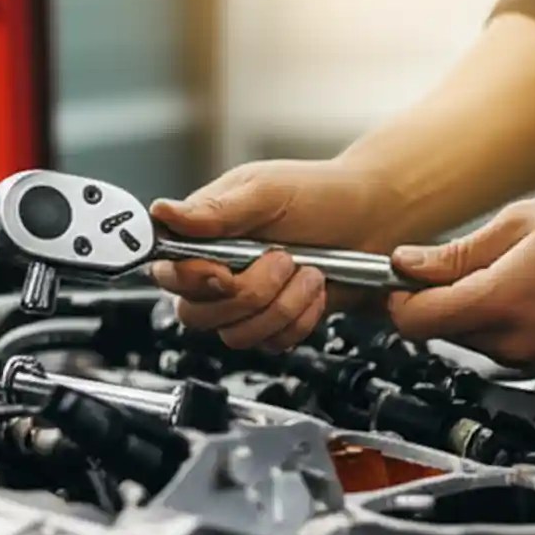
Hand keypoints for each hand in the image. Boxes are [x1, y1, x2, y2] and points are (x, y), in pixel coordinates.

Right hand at [149, 159, 412, 350]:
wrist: (372, 218)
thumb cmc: (319, 194)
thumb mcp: (266, 191)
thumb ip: (215, 210)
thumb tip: (162, 213)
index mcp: (204, 235)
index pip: (168, 272)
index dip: (192, 280)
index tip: (224, 274)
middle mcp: (217, 271)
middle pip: (197, 314)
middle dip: (250, 293)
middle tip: (283, 259)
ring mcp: (245, 301)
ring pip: (237, 334)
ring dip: (281, 306)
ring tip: (308, 271)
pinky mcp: (273, 323)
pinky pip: (271, 343)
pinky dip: (300, 320)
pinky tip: (315, 291)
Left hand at [387, 188, 534, 375]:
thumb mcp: (519, 223)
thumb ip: (454, 253)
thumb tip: (407, 264)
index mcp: (498, 303)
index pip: (414, 321)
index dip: (399, 298)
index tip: (403, 278)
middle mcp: (513, 344)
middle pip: (441, 332)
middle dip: (439, 299)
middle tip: (464, 261)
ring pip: (472, 341)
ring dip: (473, 310)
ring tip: (512, 270)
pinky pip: (506, 348)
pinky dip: (504, 322)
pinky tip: (534, 290)